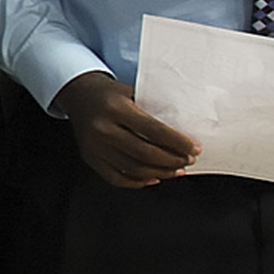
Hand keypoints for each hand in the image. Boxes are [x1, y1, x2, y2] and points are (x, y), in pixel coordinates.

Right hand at [56, 71, 197, 188]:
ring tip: (175, 170)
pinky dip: (137, 182)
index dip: (177, 142)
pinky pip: (116, 178)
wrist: (79, 95)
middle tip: (187, 160)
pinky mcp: (90, 158)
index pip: (153, 130)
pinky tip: (153, 178)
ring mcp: (94, 146)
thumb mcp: (132, 91)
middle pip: (145, 153)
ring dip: (159, 172)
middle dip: (172, 160)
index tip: (194, 148)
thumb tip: (184, 128)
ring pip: (133, 168)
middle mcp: (102, 128)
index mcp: (115, 108)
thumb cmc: (110, 94)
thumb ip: (153, 107)